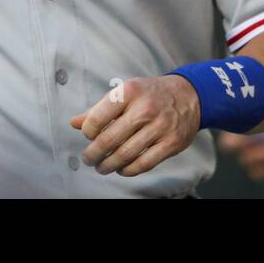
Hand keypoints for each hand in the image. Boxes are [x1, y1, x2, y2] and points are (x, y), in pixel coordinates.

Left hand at [69, 76, 200, 176]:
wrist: (189, 95)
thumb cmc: (150, 94)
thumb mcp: (125, 92)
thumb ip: (99, 108)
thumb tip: (74, 123)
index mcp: (130, 91)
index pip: (98, 117)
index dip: (87, 132)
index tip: (88, 136)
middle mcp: (145, 108)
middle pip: (109, 140)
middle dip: (94, 154)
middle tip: (89, 158)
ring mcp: (160, 126)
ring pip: (125, 155)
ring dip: (108, 165)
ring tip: (102, 167)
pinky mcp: (171, 142)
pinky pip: (144, 163)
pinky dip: (129, 170)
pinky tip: (122, 169)